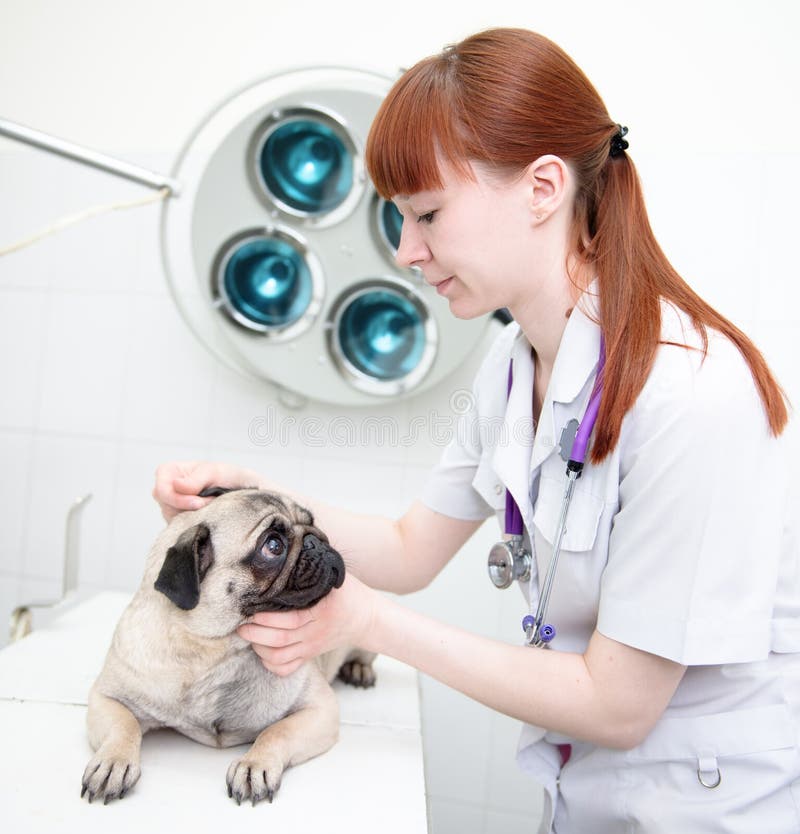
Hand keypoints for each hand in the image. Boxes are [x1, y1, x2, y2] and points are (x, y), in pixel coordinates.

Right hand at [152, 460, 263, 521]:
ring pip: (174, 519)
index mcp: (168, 471)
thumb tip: (176, 485)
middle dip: (190, 508)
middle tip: (211, 503)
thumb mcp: (213, 472)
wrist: (241, 491)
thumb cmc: (225, 476)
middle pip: (167, 506)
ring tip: (213, 506)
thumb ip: (195, 480)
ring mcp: (171, 506)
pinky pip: (182, 528)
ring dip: (195, 515)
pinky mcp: (179, 521)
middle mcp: (166, 489)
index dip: (178, 499)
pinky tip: (208, 515)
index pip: (161, 490)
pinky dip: (196, 523)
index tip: (199, 503)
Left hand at [237, 574, 377, 676]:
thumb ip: (312, 567)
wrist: (367, 617)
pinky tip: (263, 652)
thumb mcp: (334, 576)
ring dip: (259, 649)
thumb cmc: (347, 592)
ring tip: (249, 636)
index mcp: (323, 611)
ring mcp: (313, 646)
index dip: (267, 618)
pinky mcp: (311, 655)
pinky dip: (271, 665)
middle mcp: (317, 632)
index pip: (291, 620)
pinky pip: (287, 669)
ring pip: (280, 657)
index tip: (251, 609)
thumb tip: (286, 549)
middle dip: (255, 635)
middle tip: (240, 625)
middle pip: (280, 640)